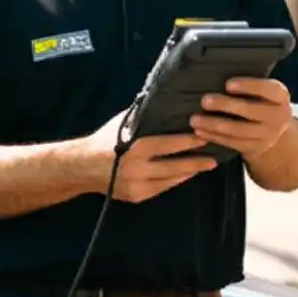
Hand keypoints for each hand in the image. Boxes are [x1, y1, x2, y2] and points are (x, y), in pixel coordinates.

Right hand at [76, 111, 217, 202]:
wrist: (82, 167)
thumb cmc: (104, 140)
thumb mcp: (122, 124)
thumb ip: (143, 116)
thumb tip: (163, 99)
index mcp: (135, 148)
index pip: (169, 145)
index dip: (189, 141)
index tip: (204, 136)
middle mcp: (138, 169)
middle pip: (175, 166)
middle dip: (196, 162)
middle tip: (215, 157)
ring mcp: (138, 185)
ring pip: (172, 180)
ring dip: (189, 172)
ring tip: (205, 165)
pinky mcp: (137, 196)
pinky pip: (162, 188)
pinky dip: (175, 180)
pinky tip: (186, 174)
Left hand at [189, 78, 292, 161]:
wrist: (274, 130)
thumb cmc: (260, 101)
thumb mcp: (262, 91)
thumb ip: (246, 84)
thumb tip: (215, 71)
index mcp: (281, 96)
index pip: (269, 89)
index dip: (249, 86)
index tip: (228, 84)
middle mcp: (279, 116)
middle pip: (251, 110)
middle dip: (225, 105)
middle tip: (204, 100)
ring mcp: (268, 135)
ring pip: (239, 131)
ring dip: (214, 125)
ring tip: (194, 119)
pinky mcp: (256, 149)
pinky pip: (233, 144)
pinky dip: (214, 137)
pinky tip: (200, 131)